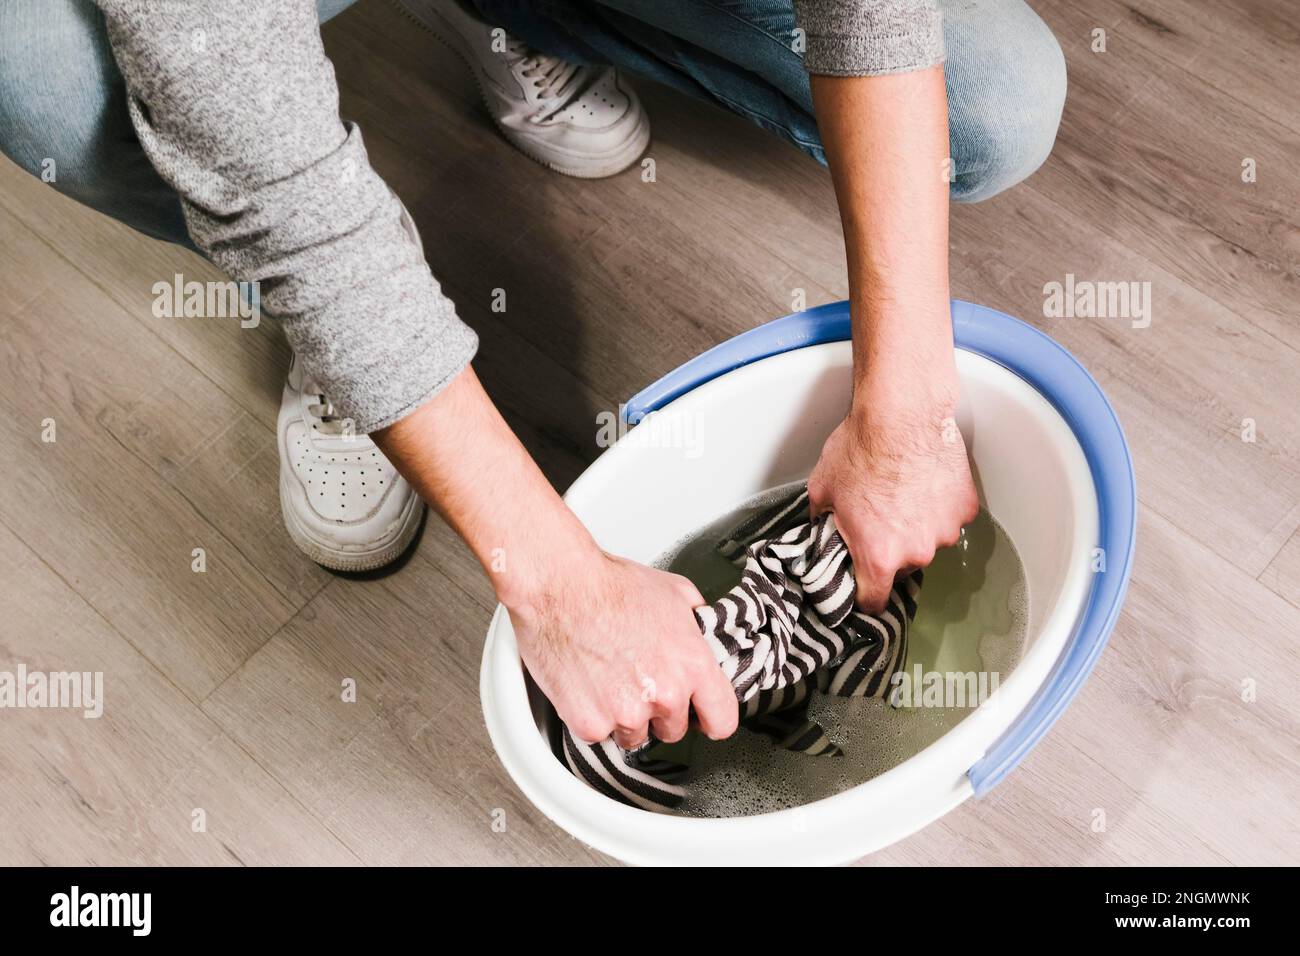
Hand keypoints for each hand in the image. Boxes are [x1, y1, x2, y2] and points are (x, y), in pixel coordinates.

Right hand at [506, 546, 738, 748]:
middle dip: (659, 712)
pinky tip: (586, 684)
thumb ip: (698, 622)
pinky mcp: (591, 724)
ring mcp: (627, 713)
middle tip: (637, 680)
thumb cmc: (610, 585)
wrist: (559, 587)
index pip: (722, 721)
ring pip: (635, 736)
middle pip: (674, 730)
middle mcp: (665, 694)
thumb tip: (705, 633)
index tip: (700, 716)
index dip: (709, 718)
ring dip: (624, 716)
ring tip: (607, 677)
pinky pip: (599, 734)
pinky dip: (592, 716)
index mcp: (692, 665)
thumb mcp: (674, 592)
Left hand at [808, 368, 977, 611]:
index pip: (874, 601)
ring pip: (928, 541)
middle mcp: (916, 552)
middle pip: (902, 567)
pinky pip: (948, 517)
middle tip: (878, 517)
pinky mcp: (965, 508)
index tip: (860, 586)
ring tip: (902, 492)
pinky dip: (938, 506)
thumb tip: (819, 532)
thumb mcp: (822, 491)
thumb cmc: (861, 449)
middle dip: (890, 549)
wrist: (902, 414)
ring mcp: (945, 530)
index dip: (863, 595)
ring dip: (916, 526)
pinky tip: (923, 482)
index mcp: (878, 556)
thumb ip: (821, 523)